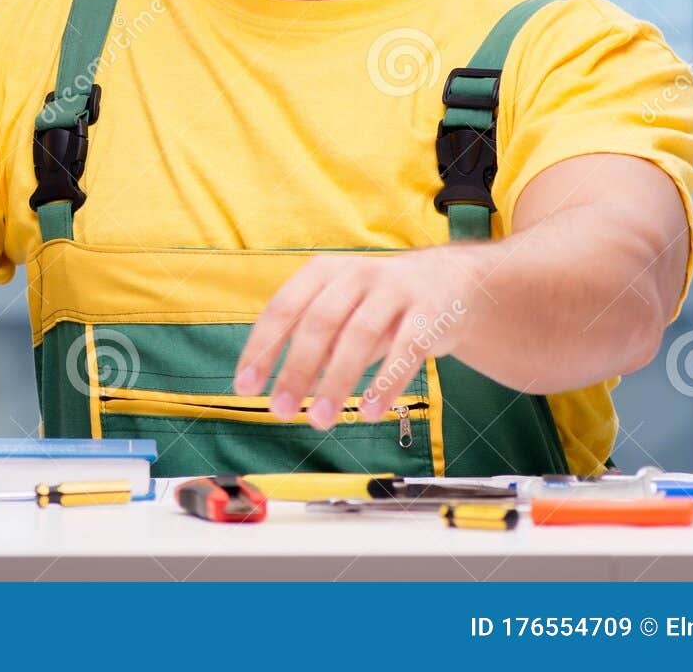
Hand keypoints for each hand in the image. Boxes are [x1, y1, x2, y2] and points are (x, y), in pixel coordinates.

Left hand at [232, 248, 486, 428]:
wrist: (448, 281)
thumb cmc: (376, 304)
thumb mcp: (340, 312)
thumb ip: (312, 343)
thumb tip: (276, 387)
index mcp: (322, 272)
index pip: (282, 308)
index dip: (261, 348)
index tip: (245, 387)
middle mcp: (355, 274)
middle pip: (318, 322)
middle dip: (296, 369)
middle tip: (280, 411)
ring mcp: (393, 290)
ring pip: (359, 335)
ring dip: (337, 382)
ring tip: (320, 420)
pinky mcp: (429, 312)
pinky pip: (406, 348)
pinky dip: (386, 381)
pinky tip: (371, 411)